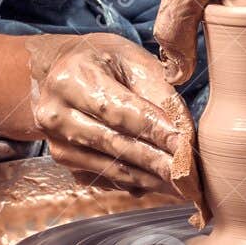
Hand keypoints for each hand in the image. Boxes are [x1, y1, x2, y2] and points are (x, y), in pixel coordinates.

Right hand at [26, 32, 194, 193]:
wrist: (60, 70)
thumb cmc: (103, 61)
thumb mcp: (132, 60)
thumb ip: (159, 93)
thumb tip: (183, 136)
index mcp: (70, 79)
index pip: (118, 110)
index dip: (153, 130)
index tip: (184, 146)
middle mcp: (55, 114)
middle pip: (114, 144)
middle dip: (156, 161)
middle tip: (189, 174)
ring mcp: (56, 142)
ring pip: (110, 168)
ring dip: (150, 179)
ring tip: (182, 183)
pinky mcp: (64, 162)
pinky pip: (105, 178)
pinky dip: (136, 183)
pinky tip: (161, 182)